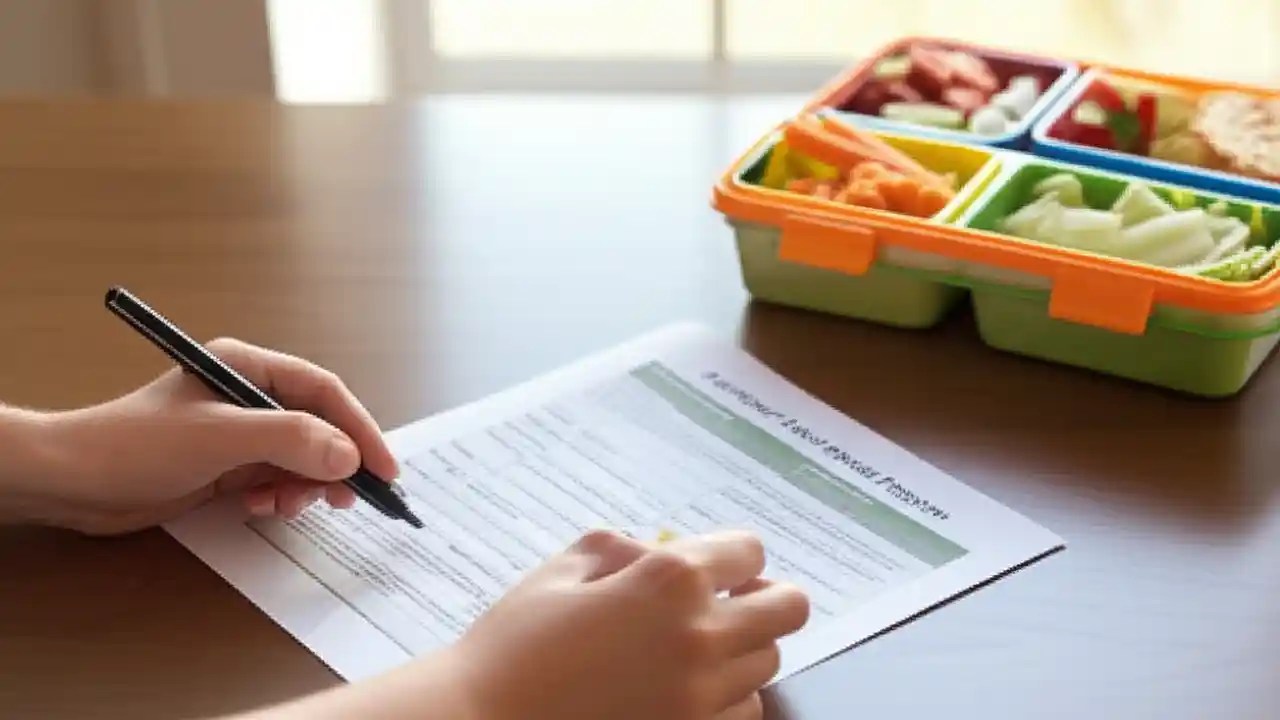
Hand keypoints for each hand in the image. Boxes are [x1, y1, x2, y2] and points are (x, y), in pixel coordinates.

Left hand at [22, 338, 397, 534]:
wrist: (72, 482)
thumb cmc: (136, 445)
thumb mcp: (221, 439)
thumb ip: (289, 441)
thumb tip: (348, 456)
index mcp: (248, 367)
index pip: (324, 392)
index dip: (359, 428)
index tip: (384, 468)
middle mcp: (248, 394)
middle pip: (319, 426)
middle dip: (335, 463)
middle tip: (347, 499)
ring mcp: (238, 432)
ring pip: (301, 458)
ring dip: (305, 486)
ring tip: (289, 507)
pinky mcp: (227, 465)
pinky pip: (276, 479)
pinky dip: (280, 497)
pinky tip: (260, 510)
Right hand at [232, 531, 808, 719]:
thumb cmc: (516, 642)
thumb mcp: (562, 570)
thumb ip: (620, 549)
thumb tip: (654, 549)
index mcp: (670, 580)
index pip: (749, 551)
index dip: (732, 554)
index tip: (717, 565)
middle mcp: (700, 636)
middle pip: (787, 608)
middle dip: (765, 596)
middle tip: (731, 602)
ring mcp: (701, 697)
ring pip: (767, 664)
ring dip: (743, 649)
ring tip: (698, 649)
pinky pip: (743, 712)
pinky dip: (727, 697)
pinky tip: (688, 690)